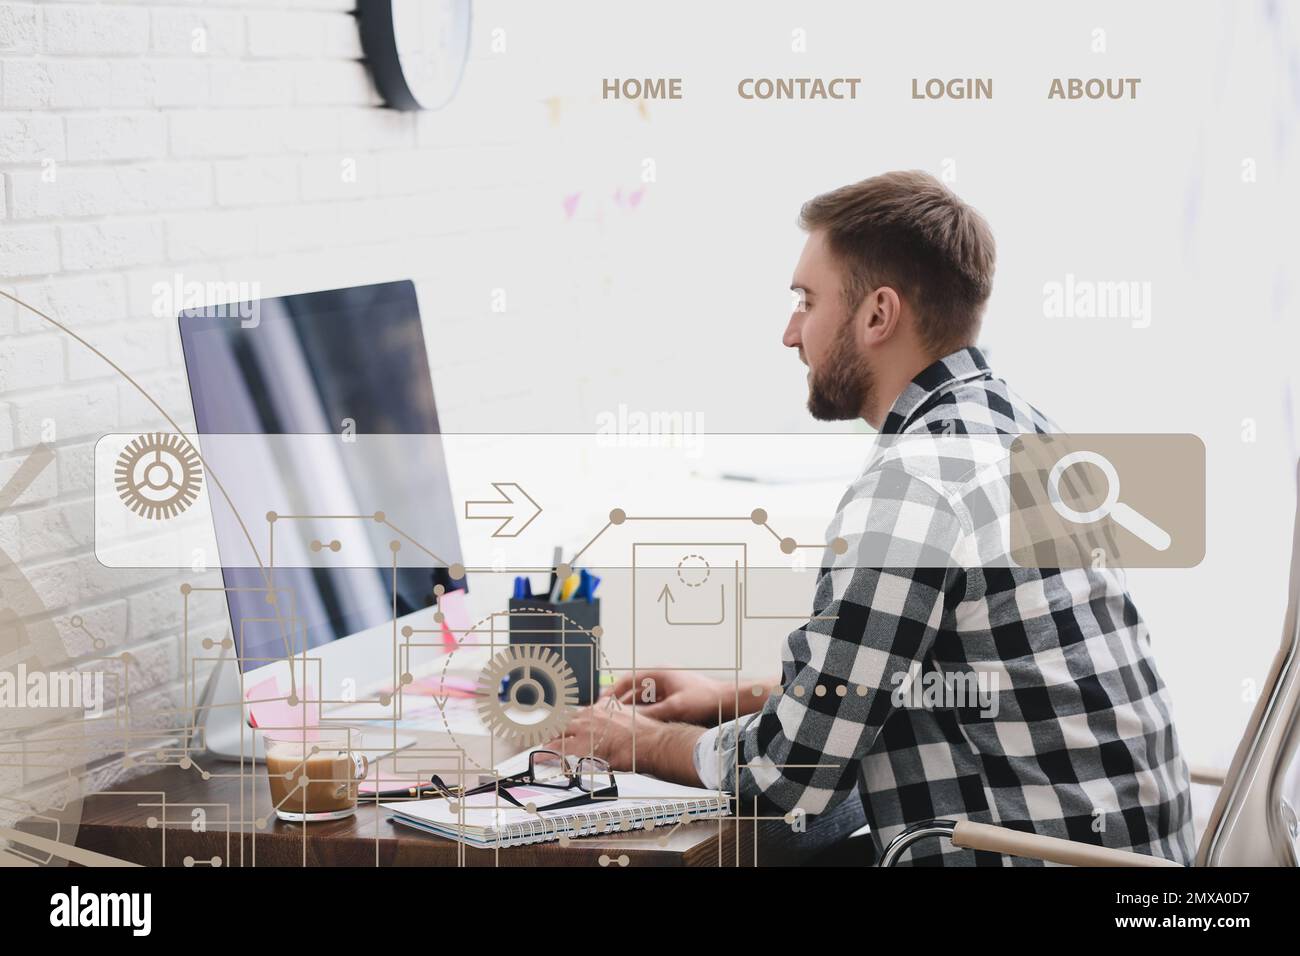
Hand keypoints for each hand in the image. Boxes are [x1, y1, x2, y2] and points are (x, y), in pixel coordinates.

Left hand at [543, 704, 704, 785]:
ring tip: (541, 741)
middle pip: (565, 717)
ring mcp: (587, 727)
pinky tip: (545, 755)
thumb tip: (616, 728)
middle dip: (553, 724)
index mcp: (604, 707)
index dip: (567, 718)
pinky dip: (551, 751)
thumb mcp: (631, 719)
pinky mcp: (584, 743)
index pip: (579, 711)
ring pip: (559, 729)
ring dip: (548, 735)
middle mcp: (592, 713)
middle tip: (544, 730)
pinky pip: (561, 746)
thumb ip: (618, 720)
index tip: (560, 720)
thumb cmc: (646, 735)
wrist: (651, 742)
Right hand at [601, 670, 731, 724]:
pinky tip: (637, 727)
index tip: (601, 702)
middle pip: (633, 692)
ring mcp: (666, 690)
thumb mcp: (675, 707)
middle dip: (619, 704)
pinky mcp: (672, 700)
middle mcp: (660, 680)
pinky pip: (652, 707)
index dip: (613, 691)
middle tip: (605, 717)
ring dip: (631, 711)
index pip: (628, 680)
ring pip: (642, 701)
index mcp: (659, 674)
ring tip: (617, 724)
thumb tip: (632, 722)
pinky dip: (643, 715)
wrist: (726, 701)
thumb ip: (653, 714)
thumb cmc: (705, 698)